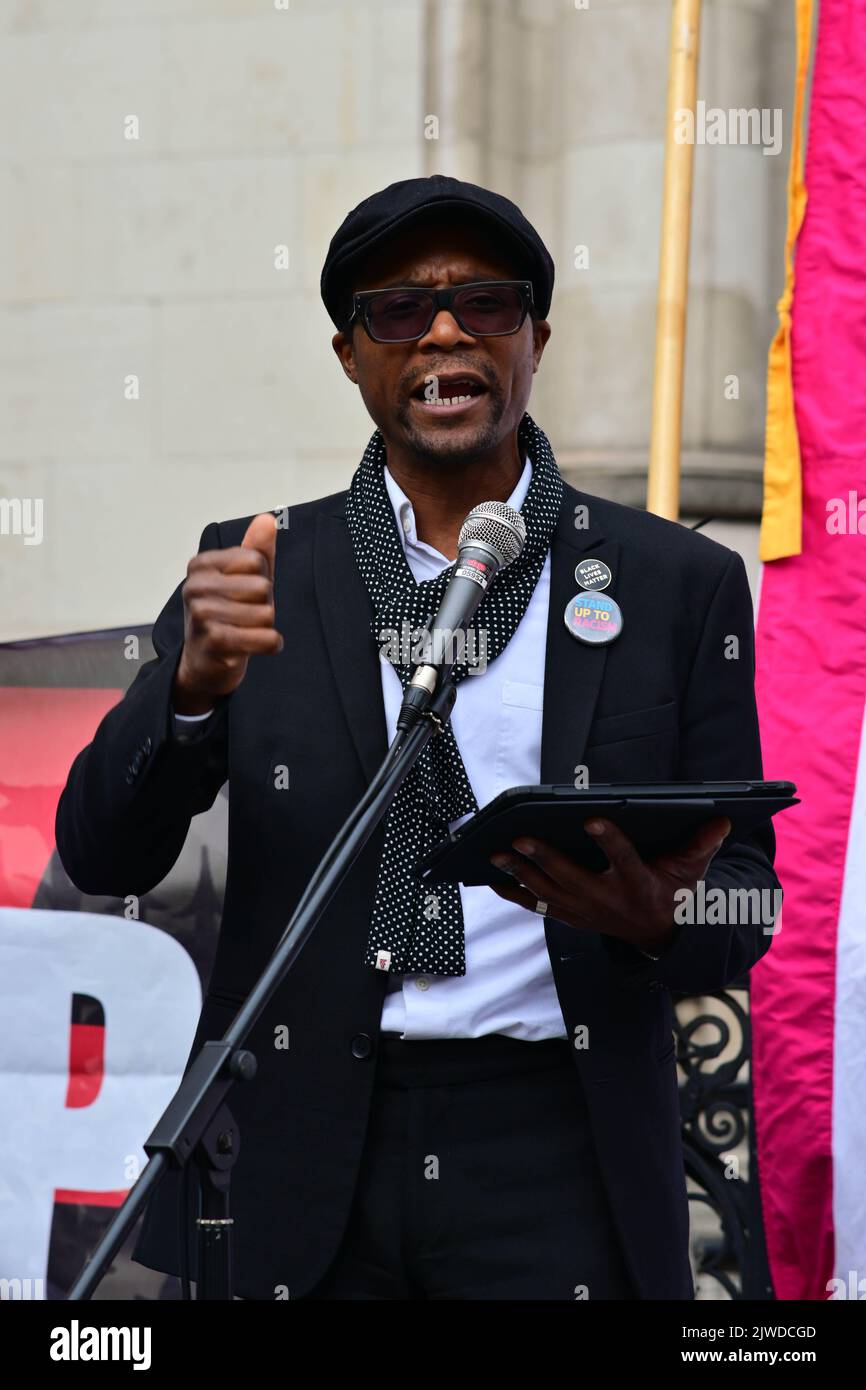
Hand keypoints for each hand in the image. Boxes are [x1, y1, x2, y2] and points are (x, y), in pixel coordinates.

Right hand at [172, 513, 282, 713]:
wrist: (204, 664)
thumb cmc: (225, 618)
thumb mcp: (242, 580)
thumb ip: (256, 550)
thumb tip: (267, 519)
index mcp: (201, 565)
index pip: (257, 560)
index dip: (261, 580)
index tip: (242, 595)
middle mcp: (195, 586)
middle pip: (263, 587)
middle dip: (265, 606)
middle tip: (244, 618)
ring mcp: (200, 613)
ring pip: (266, 613)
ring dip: (265, 628)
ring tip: (245, 632)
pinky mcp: (213, 640)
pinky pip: (265, 638)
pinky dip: (271, 644)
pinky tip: (257, 647)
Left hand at [489, 816, 732, 955]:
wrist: (660, 936)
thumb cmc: (674, 892)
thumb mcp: (692, 870)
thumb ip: (703, 843)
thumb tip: (723, 818)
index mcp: (638, 883)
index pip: (624, 859)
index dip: (609, 840)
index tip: (593, 818)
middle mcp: (608, 900)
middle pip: (572, 877)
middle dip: (544, 857)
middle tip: (520, 837)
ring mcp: (586, 911)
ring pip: (548, 892)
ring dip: (520, 873)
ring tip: (497, 853)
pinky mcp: (572, 917)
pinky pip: (538, 906)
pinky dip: (515, 894)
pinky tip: (493, 879)